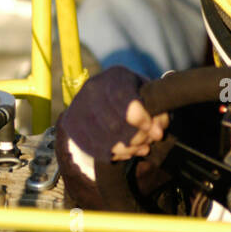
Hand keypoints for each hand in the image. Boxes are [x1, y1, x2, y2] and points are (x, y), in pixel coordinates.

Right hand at [56, 66, 168, 213]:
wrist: (100, 101)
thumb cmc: (132, 97)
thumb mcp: (148, 97)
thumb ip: (158, 111)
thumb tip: (157, 133)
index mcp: (114, 77)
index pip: (124, 99)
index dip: (141, 119)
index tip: (154, 130)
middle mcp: (92, 89)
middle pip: (114, 124)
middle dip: (137, 137)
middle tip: (148, 141)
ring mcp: (79, 107)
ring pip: (104, 139)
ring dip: (128, 149)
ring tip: (141, 147)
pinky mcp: (72, 125)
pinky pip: (94, 148)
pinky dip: (116, 155)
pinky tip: (128, 152)